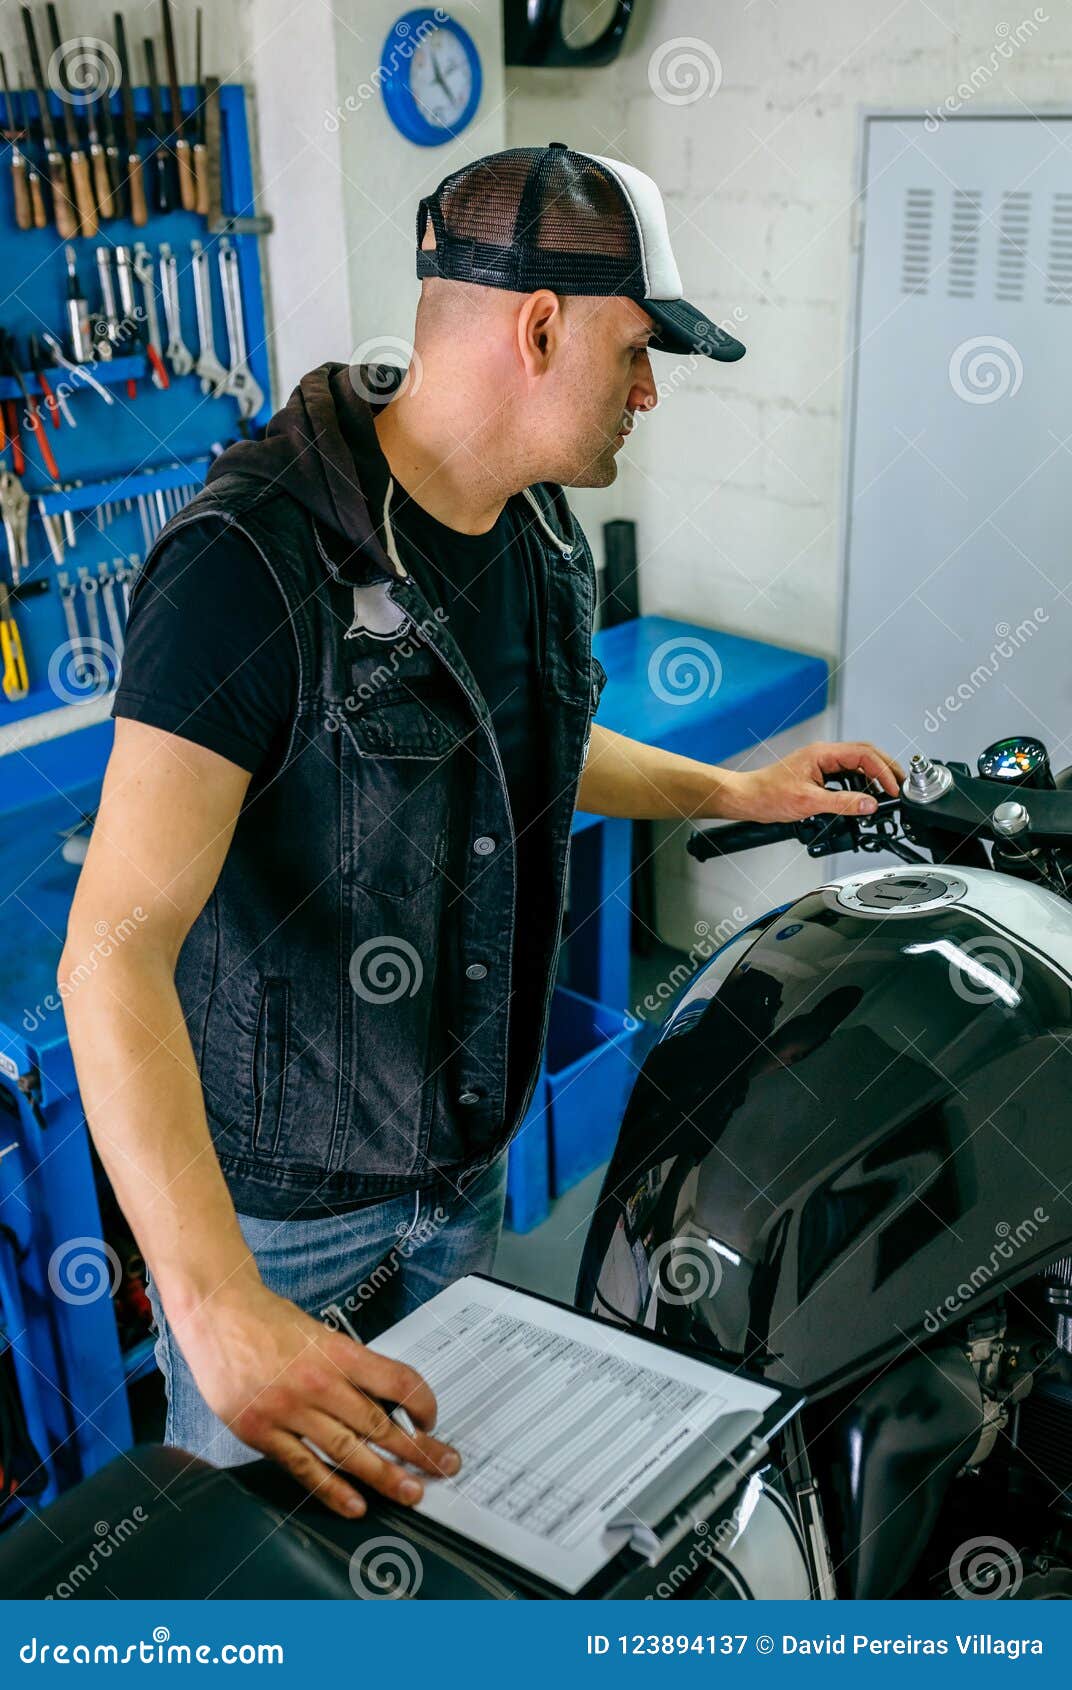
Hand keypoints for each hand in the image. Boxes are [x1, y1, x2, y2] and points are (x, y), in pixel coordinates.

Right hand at [177, 1283, 459, 1518]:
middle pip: (378, 1423)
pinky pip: (304, 1467)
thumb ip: (346, 1365)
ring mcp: (288, 1409)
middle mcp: (317, 1381)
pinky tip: (355, 1505)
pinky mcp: (261, 1431)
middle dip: (416, 1449)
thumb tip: (382, 1401)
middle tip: (443, 1465)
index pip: (396, 1381)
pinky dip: (332, 1489)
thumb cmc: (267, 1319)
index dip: (422, 1403)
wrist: (216, 1311)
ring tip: (410, 1492)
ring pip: (347, 1450)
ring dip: (383, 1475)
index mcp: (337, 1351)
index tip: (431, 1419)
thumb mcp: (318, 1331)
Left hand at [722, 741, 904, 823]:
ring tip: (887, 792)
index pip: (864, 755)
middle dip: (886, 769)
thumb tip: (869, 804)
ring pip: (858, 764)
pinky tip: (866, 795)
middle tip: (900, 786)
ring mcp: (822, 764)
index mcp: (823, 753)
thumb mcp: (809, 802)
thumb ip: (843, 803)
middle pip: (866, 755)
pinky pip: (847, 774)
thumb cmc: (768, 794)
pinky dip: (861, 783)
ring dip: (875, 776)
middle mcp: (824, 754)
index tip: (893, 789)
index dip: (883, 771)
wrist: (748, 799)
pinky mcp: (819, 775)